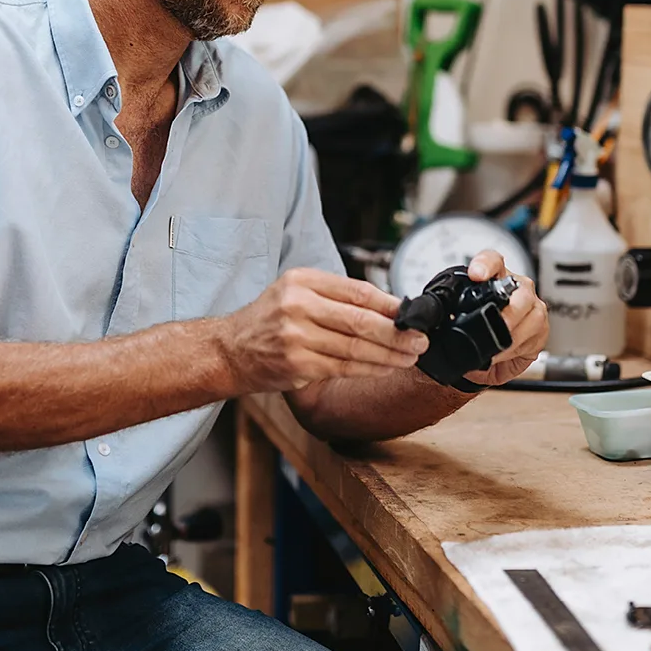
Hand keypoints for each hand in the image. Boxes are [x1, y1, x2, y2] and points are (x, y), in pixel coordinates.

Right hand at [223, 267, 428, 394]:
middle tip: (420, 339)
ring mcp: (297, 338)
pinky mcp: (298, 366)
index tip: (412, 313)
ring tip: (411, 355)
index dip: (390, 304)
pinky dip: (370, 369)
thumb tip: (387, 307)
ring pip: (355, 348)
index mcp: (301, 281)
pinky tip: (386, 367)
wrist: (230, 351)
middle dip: (397, 333)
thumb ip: (335, 295)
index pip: (356, 291)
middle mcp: (298, 306)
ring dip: (389, 355)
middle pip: (360, 321)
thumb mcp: (295, 292)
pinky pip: (344, 368)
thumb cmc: (268, 320)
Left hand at [460, 250, 547, 387]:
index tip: (476, 274)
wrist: (487, 358)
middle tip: (494, 327)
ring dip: (510, 338)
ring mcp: (532, 307)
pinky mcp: (541, 329)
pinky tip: (503, 354)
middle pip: (520, 292)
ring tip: (493, 350)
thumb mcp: (457, 319)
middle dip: (506, 313)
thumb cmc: (474, 331)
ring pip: (531, 317)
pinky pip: (534, 337)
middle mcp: (517, 288)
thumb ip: (447, 313)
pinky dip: (516, 350)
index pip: (492, 260)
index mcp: (494, 277)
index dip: (485, 265)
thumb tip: (429, 320)